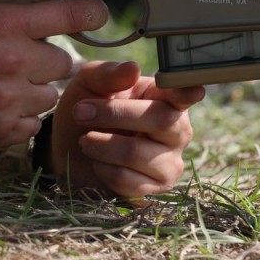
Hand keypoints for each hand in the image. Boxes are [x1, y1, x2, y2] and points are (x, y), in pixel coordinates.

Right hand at [0, 0, 106, 153]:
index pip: (67, 14)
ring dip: (33, 91)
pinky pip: (32, 125)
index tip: (98, 14)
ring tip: (3, 88)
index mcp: (5, 24)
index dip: (89, 12)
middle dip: (45, 60)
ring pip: (50, 95)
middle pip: (63, 61)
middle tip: (20, 61)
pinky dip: (20, 118)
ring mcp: (11, 98)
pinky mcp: (2, 130)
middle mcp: (16, 61)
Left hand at [45, 60, 204, 197]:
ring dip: (101, 145)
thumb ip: (109, 74)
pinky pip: (129, 181)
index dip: (188, 92)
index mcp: (165, 99)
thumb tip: (133, 68)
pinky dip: (103, 169)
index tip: (193, 90)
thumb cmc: (85, 109)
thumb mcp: (89, 83)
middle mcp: (176, 131)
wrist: (66, 149)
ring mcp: (169, 163)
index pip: (184, 94)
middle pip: (161, 120)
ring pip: (138, 153)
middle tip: (80, 112)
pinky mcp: (154, 190)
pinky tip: (97, 162)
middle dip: (114, 115)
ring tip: (85, 139)